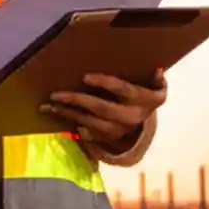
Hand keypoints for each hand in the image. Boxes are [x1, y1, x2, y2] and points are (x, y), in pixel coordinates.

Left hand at [42, 69, 167, 149]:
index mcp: (143, 100)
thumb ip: (157, 79)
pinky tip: (56, 116)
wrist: (146, 127)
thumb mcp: (157, 88)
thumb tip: (158, 68)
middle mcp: (131, 117)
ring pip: (92, 122)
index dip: (104, 83)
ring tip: (50, 105)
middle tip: (56, 94)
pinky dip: (70, 124)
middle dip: (77, 100)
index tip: (85, 77)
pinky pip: (88, 133)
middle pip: (101, 108)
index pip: (122, 89)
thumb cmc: (145, 97)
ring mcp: (120, 130)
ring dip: (69, 113)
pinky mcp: (109, 139)